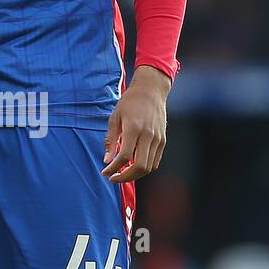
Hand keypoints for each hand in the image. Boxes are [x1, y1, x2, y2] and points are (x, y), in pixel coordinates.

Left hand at [101, 65, 170, 182]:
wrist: (151, 90)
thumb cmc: (130, 102)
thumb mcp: (114, 118)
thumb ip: (110, 140)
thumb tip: (107, 161)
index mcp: (134, 128)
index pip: (124, 156)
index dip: (113, 168)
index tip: (105, 172)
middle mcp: (148, 135)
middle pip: (139, 166)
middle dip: (124, 177)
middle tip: (113, 178)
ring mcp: (158, 139)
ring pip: (149, 167)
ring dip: (134, 175)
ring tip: (122, 174)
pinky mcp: (163, 140)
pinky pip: (155, 161)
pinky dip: (144, 169)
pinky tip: (133, 166)